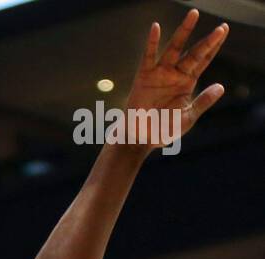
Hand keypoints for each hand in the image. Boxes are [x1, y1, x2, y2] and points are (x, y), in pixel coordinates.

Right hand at [125, 10, 227, 151]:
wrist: (140, 138)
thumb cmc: (163, 130)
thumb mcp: (187, 118)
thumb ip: (203, 102)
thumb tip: (221, 87)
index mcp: (187, 82)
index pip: (204, 60)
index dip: (213, 46)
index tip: (223, 31)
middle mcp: (175, 73)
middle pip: (194, 52)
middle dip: (207, 40)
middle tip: (221, 27)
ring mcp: (160, 72)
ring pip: (175, 48)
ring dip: (184, 31)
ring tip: (194, 14)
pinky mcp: (144, 75)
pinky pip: (149, 56)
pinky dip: (151, 42)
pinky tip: (156, 27)